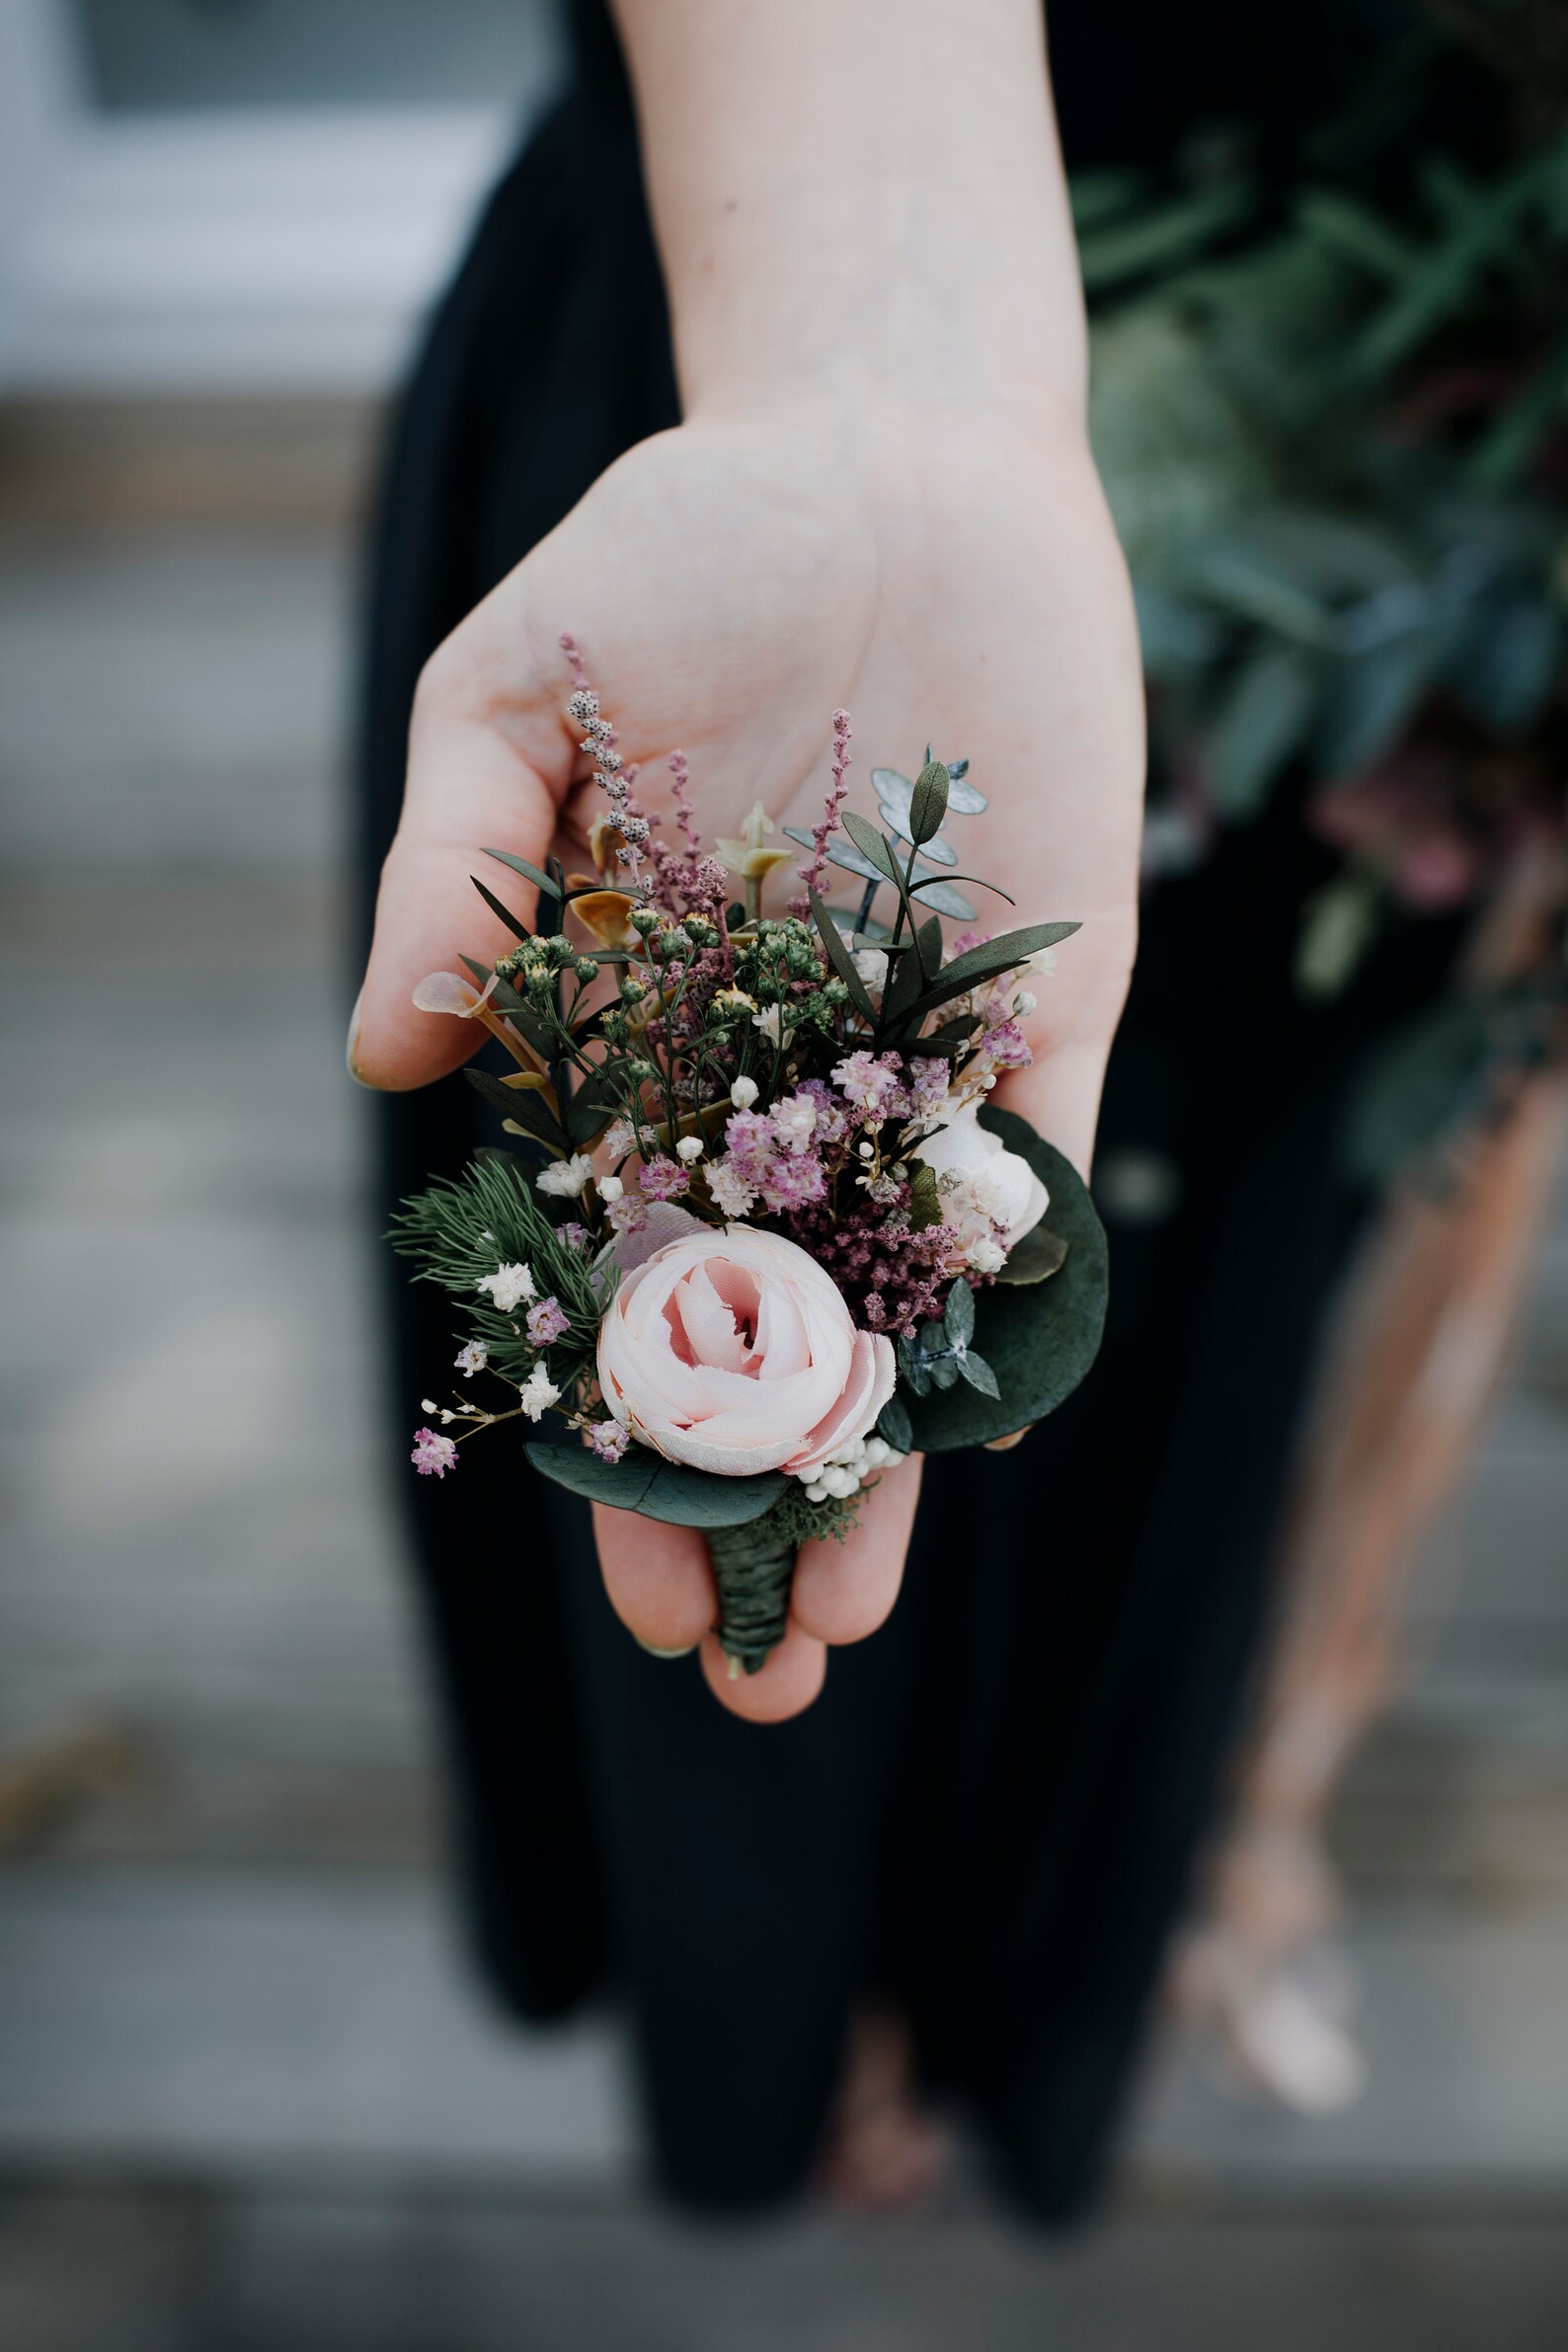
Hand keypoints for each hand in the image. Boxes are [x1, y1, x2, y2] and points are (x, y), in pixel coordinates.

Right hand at [353, 392, 1142, 1718]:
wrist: (879, 456)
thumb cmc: (664, 564)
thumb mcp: (505, 699)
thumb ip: (452, 875)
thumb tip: (383, 1050)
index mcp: (632, 1046)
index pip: (620, 1281)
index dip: (620, 1434)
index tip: (626, 1577)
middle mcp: (773, 1079)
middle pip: (761, 1329)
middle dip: (751, 1495)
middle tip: (752, 1676)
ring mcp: (914, 1049)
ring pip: (899, 1289)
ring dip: (884, 1449)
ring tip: (854, 1615)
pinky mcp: (1046, 994)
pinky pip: (1037, 1161)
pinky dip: (1019, 1278)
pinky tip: (992, 1414)